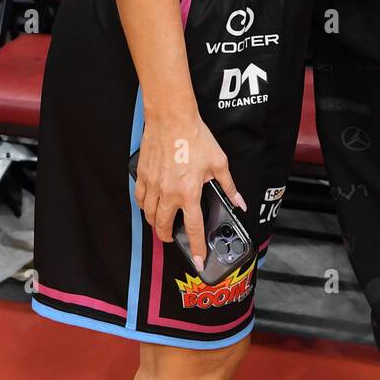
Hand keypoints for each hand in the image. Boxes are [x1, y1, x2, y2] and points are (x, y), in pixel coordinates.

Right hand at [132, 113, 245, 271]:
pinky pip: (140, 199)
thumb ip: (228, 185)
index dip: (196, 247)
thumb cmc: (195, 137)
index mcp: (189, 193)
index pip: (194, 229)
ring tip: (162, 222)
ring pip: (149, 215)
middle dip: (168, 237)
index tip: (197, 260)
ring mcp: (153, 186)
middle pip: (163, 227)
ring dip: (155, 223)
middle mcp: (169, 194)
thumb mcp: (218, 162)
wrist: (171, 119)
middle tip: (173, 237)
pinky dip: (145, 206)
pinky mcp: (143, 176)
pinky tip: (150, 204)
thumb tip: (239, 202)